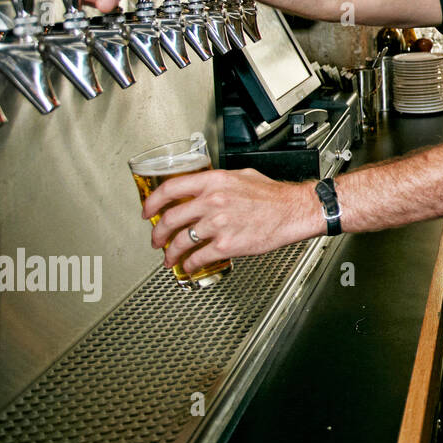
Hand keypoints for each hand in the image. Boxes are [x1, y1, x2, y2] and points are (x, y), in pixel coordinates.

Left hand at [146, 167, 318, 274]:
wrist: (294, 211)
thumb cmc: (273, 196)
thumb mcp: (242, 176)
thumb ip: (218, 182)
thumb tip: (202, 188)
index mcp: (213, 182)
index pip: (170, 189)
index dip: (152, 202)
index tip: (148, 212)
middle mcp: (212, 201)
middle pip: (170, 219)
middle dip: (158, 234)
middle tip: (156, 240)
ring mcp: (218, 224)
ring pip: (180, 241)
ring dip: (171, 253)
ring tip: (169, 258)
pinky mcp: (226, 244)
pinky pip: (198, 257)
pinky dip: (189, 264)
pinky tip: (189, 266)